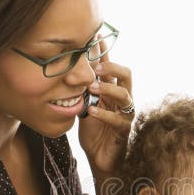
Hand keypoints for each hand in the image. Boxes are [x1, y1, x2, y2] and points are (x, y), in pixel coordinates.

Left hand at [78, 57, 133, 175]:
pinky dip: (103, 114)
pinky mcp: (124, 130)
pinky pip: (117, 119)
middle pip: (126, 75)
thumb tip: (67, 70)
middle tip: (96, 68)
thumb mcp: (85, 104)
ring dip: (108, 89)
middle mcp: (122, 99)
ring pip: (125, 95)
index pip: (110, 67)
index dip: (104, 52)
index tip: (95, 37)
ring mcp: (125, 114)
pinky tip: (91, 111)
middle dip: (112, 68)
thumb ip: (82, 89)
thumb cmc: (94, 130)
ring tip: (91, 89)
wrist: (100, 157)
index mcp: (112, 90)